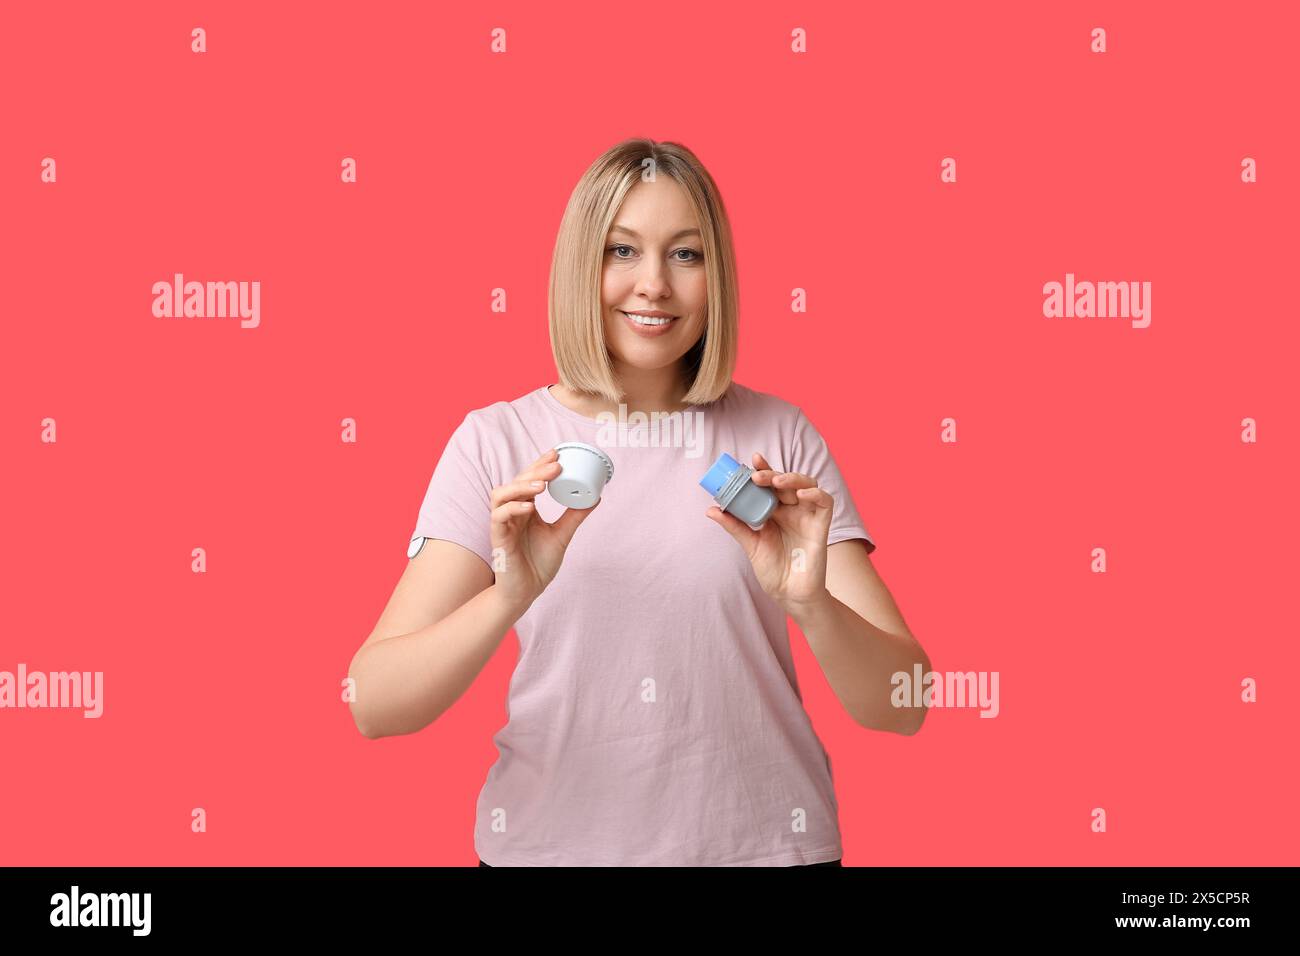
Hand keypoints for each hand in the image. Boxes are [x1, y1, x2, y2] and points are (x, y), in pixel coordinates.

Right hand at [489, 448, 600, 609]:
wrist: (525, 593)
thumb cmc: (538, 565)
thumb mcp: (562, 535)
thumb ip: (575, 516)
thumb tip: (595, 497)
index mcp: (525, 510)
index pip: (528, 480)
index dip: (539, 465)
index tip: (556, 453)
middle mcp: (512, 513)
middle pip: (516, 482)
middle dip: (534, 471)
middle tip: (555, 465)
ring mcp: (503, 524)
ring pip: (502, 495)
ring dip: (521, 487)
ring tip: (542, 486)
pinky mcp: (497, 538)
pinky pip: (499, 517)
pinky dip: (512, 509)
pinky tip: (528, 508)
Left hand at [704, 452, 832, 612]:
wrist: (789, 595)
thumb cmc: (772, 570)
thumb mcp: (750, 544)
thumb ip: (734, 525)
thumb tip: (710, 509)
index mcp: (775, 511)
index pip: (770, 484)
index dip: (764, 468)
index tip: (751, 460)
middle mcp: (792, 510)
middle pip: (786, 481)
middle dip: (772, 473)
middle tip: (757, 476)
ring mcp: (807, 516)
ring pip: (808, 484)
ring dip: (793, 478)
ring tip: (776, 482)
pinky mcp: (820, 526)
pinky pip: (825, 503)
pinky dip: (815, 494)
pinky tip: (801, 495)